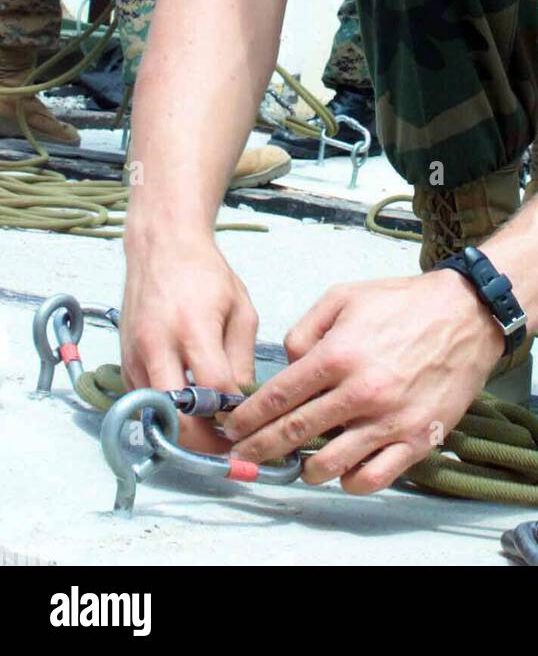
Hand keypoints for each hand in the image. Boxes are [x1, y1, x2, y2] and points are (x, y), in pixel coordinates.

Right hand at [121, 235, 257, 452]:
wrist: (161, 247)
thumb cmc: (207, 275)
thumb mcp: (240, 310)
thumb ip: (241, 359)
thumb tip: (243, 405)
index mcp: (191, 328)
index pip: (213, 390)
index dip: (234, 416)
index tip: (251, 426)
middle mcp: (156, 346)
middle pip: (176, 416)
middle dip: (204, 443)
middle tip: (230, 452)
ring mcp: (134, 357)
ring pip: (156, 417)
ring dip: (184, 434)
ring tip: (213, 439)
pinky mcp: (124, 363)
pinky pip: (145, 404)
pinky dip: (166, 416)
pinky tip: (190, 416)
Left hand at [222, 271, 504, 492]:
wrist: (466, 313)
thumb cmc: (405, 303)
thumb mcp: (345, 296)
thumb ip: (306, 330)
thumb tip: (287, 364)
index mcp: (338, 354)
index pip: (278, 398)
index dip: (249, 419)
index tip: (233, 429)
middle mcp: (359, 391)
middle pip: (294, 434)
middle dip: (259, 449)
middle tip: (242, 458)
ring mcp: (389, 420)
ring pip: (329, 465)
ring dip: (305, 469)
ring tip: (300, 463)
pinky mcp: (417, 439)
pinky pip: (373, 478)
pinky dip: (349, 482)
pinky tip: (342, 471)